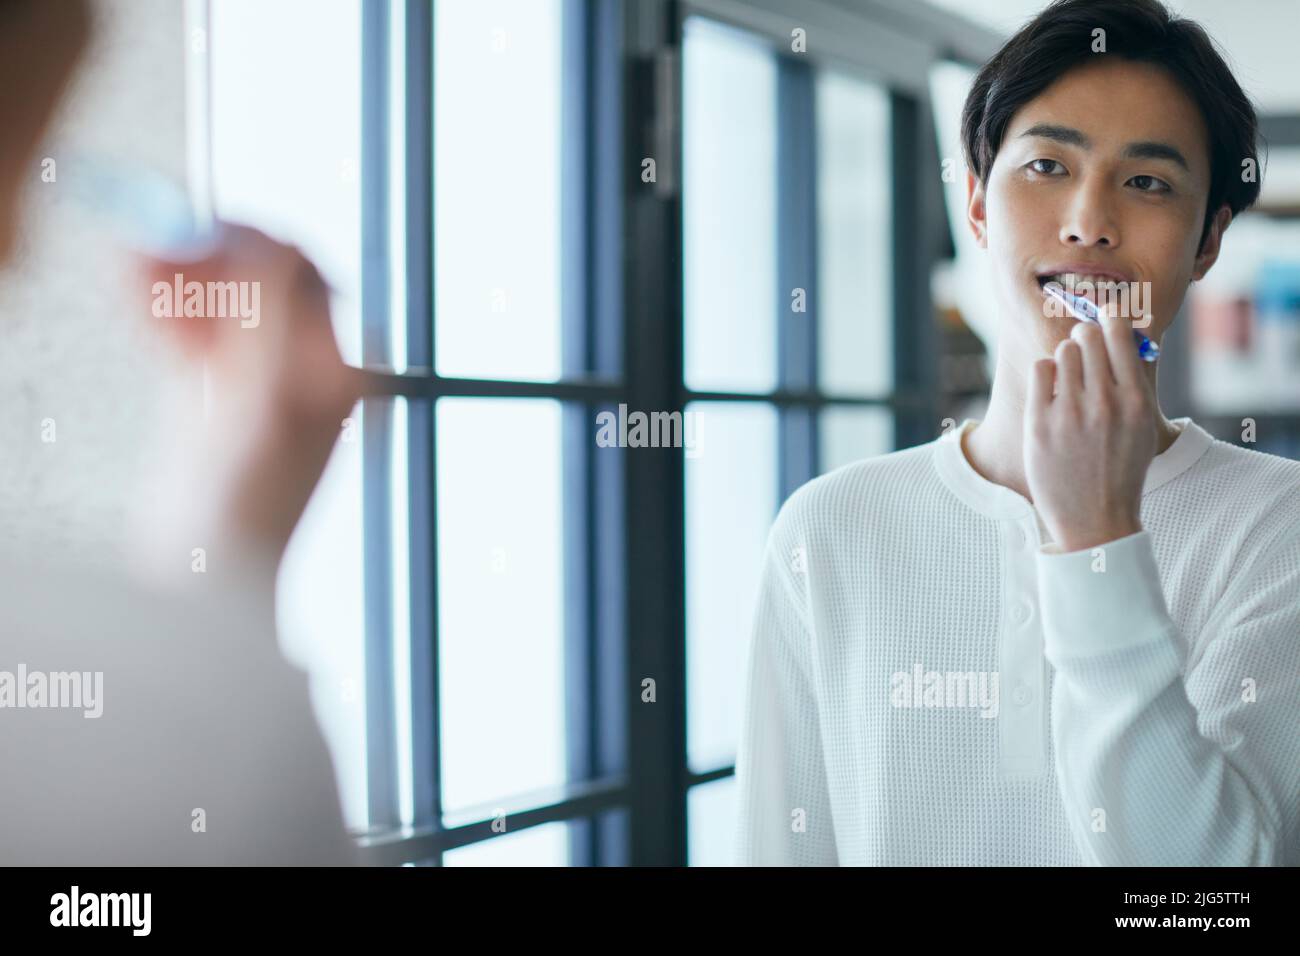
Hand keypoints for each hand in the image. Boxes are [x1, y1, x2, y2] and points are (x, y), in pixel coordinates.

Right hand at [133, 223, 362, 575]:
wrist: (205, 571)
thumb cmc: (249, 502)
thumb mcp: (266, 405)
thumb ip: (273, 327)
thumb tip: (278, 251)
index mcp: (333, 365)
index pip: (302, 274)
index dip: (252, 245)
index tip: (200, 236)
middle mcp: (302, 363)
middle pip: (255, 276)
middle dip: (204, 256)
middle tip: (151, 245)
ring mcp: (256, 372)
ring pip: (217, 297)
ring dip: (176, 277)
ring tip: (131, 269)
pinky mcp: (212, 388)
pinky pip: (190, 327)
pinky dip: (162, 309)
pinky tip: (134, 299)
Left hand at [1024, 308, 1157, 552]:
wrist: (1094, 519)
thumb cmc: (1120, 469)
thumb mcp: (1143, 427)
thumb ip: (1135, 381)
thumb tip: (1124, 333)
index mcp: (1137, 401)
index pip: (1120, 333)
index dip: (1109, 320)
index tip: (1104, 320)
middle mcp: (1106, 403)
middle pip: (1088, 336)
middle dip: (1085, 337)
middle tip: (1083, 348)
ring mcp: (1071, 413)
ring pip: (1064, 351)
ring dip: (1066, 359)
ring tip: (1070, 382)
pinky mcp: (1040, 423)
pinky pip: (1041, 369)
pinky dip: (1046, 373)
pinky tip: (1052, 392)